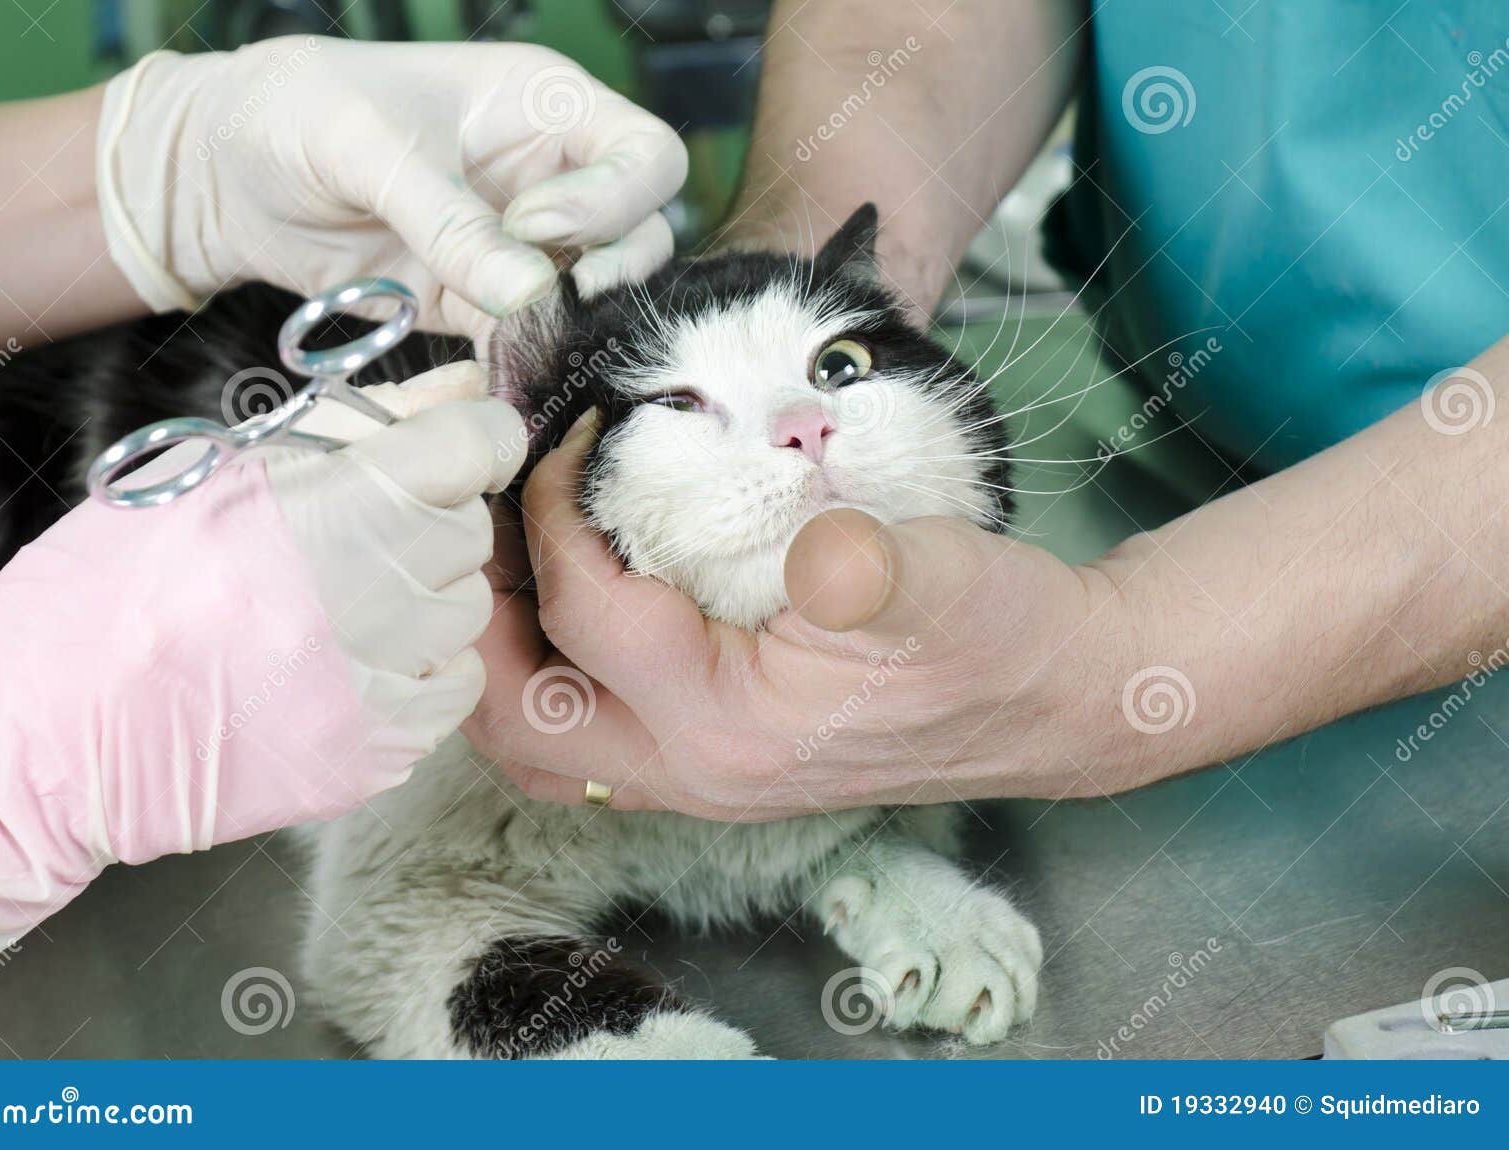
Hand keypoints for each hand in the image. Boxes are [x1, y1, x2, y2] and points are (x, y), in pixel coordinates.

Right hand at [0, 365, 523, 1001]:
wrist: (41, 743)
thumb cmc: (106, 592)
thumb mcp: (206, 474)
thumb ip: (352, 426)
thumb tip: (459, 388)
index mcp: (319, 511)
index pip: (473, 447)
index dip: (470, 437)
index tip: (452, 447)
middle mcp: (364, 601)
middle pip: (469, 528)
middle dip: (426, 518)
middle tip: (351, 534)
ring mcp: (377, 688)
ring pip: (466, 609)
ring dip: (422, 596)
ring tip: (338, 604)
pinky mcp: (378, 756)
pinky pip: (455, 687)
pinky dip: (421, 668)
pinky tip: (350, 662)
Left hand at [98, 37, 687, 336]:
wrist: (222, 172)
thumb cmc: (292, 114)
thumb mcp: (364, 147)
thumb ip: (447, 217)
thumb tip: (528, 292)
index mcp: (542, 106)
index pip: (644, 156)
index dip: (613, 200)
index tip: (533, 224)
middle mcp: (547, 177)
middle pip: (639, 234)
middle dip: (607, 273)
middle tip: (539, 295)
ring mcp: (518, 244)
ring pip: (593, 297)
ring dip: (566, 326)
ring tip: (510, 339)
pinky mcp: (476, 301)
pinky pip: (527, 339)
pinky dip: (521, 361)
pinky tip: (496, 373)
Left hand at [465, 417, 1136, 820]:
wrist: (1053, 693)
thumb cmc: (998, 636)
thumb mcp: (940, 580)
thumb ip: (867, 568)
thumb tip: (810, 543)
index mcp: (729, 728)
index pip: (582, 616)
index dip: (549, 514)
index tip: (564, 432)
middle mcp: (694, 771)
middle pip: (515, 717)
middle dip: (474, 611)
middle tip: (477, 511)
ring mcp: (697, 776)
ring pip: (539, 743)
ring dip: (498, 652)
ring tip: (501, 554)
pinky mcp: (710, 756)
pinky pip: (584, 735)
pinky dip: (548, 669)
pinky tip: (565, 596)